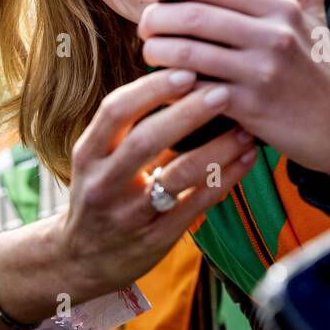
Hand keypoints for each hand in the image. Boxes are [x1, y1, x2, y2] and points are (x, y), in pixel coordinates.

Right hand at [57, 69, 258, 300]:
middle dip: (187, 113)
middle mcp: (103, 182)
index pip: (115, 110)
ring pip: (177, 175)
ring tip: (247, 128)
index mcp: (89, 153)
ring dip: (218, 149)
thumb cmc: (103, 193)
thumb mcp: (100, 157)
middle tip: (223, 92)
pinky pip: (197, 204)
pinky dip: (225, 179)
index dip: (151, 88)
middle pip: (145, 140)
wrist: (83, 259)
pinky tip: (247, 159)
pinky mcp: (155, 238)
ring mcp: (129, 213)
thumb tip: (183, 74)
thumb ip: (131, 125)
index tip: (187, 70)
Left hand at [134, 0, 329, 186]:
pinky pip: (197, 89)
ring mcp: (261, 71)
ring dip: (158, 50)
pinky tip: (169, 82)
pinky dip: (176, 84)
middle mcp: (273, 36)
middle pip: (194, 16)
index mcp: (281, 8)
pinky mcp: (251, 106)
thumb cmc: (318, 69)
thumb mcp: (318, 18)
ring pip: (188, 52)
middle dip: (156, 17)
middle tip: (145, 23)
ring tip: (151, 51)